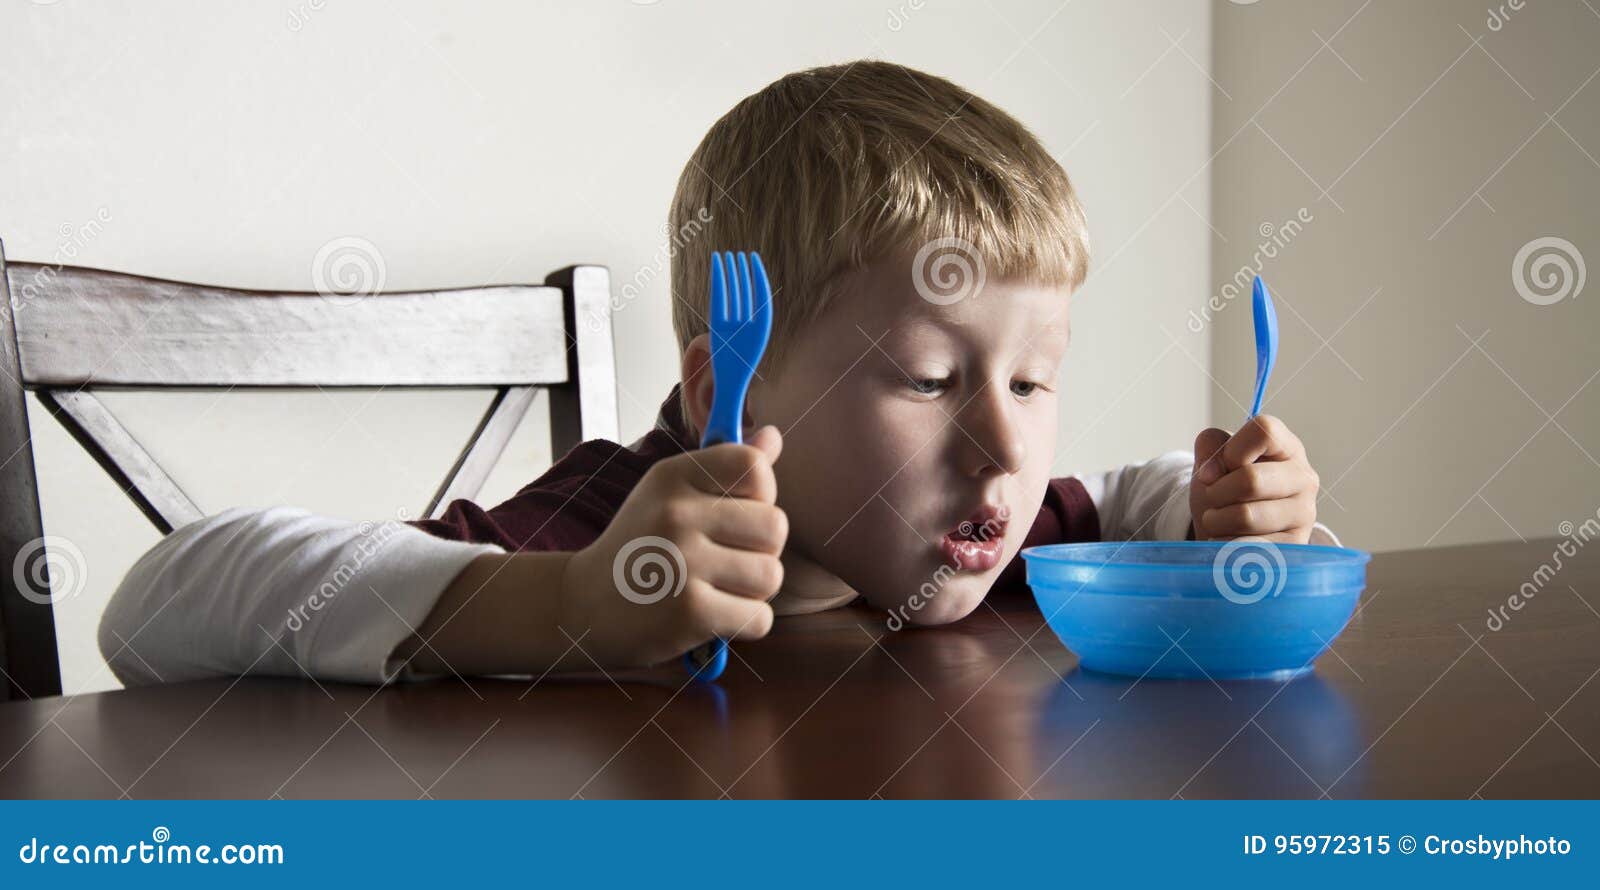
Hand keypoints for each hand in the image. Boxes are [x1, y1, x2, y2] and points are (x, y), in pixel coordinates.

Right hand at [560, 426, 788, 667]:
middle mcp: (676, 514)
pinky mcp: (689, 613)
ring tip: (717, 589)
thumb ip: (725, 467)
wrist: (580, 606)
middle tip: (726, 560)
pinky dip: (744, 623)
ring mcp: (682, 563)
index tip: (736, 513)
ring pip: (771, 575)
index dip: (761, 495)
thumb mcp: (669, 493)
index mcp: (673, 476)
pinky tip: (713, 617)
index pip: (755, 468)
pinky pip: (759, 617)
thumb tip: (773, 437)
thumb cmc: (639, 544)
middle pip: (775, 526)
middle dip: (762, 549)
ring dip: (753, 591)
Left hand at [1189, 414, 1318, 543]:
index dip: (1231, 450)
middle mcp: (1304, 478)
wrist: (1230, 530)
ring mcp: (1305, 514)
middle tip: (1211, 498)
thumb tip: (1211, 473)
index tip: (1218, 468)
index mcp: (1288, 447)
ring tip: (1216, 520)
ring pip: (1246, 517)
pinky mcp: (1294, 546)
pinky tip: (1226, 540)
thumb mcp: (1214, 458)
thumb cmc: (1225, 487)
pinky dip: (1225, 544)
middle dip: (1216, 492)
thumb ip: (1210, 446)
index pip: (1264, 430)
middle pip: (1251, 480)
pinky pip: (1248, 548)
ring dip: (1217, 521)